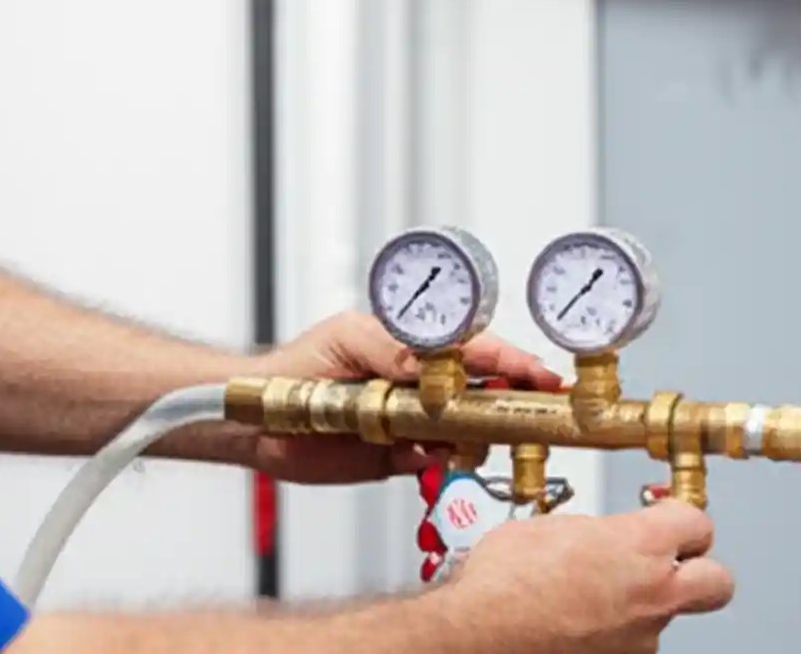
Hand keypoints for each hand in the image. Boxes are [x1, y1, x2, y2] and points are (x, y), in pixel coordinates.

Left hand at [249, 311, 562, 483]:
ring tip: (462, 435)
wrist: (261, 418)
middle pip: (482, 394)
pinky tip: (429, 453)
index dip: (511, 362)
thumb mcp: (344, 339)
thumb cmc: (300, 364)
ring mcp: (412, 421)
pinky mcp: (398, 456)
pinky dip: (439, 459)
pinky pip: (434, 461)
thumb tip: (429, 363)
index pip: (473, 351)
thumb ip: (388, 348)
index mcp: (413, 347)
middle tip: (527, 412)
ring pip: (465, 432)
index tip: (539, 375)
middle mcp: (420, 385)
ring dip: (472, 435)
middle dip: (507, 402)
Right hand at [438, 501, 733, 653]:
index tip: (665, 514)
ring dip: (640, 605)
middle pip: (717, 580)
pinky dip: (610, 634)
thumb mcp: (547, 528)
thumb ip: (591, 531)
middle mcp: (651, 593)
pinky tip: (577, 623)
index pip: (696, 521)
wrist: (478, 633)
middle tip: (673, 560)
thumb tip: (595, 536)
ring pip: (663, 616)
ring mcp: (640, 637)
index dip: (680, 516)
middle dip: (700, 568)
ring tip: (592, 597)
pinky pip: (629, 643)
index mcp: (637, 545)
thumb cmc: (501, 583)